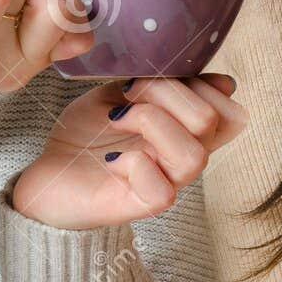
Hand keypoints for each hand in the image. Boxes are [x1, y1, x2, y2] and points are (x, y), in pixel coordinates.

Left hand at [12, 74, 247, 229]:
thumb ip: (166, 83)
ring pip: (195, 156)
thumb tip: (223, 82)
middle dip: (166, 92)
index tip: (153, 75)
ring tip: (117, 121)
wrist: (49, 166)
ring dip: (150, 123)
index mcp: (187, 130)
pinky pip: (162, 191)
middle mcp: (183, 157)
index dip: (200, 85)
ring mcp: (167, 183)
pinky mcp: (142, 206)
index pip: (231, 112)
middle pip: (214, 121)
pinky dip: (133, 164)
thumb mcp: (125, 92)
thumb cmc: (87, 130)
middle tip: (127, 93)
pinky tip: (112, 159)